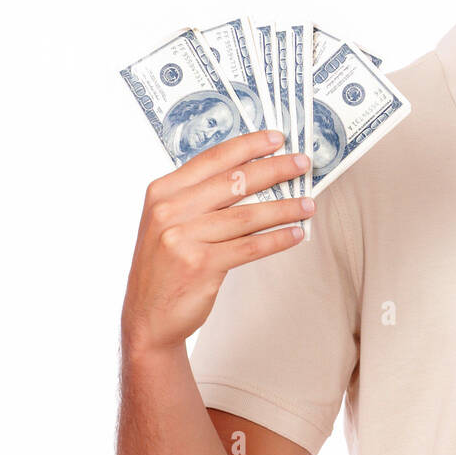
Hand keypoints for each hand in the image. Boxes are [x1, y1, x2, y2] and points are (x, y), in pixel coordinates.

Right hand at [121, 129, 315, 355]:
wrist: (147, 316)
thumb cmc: (165, 265)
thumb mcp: (168, 221)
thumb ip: (198, 196)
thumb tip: (249, 172)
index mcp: (162, 191)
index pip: (213, 158)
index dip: (249, 146)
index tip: (277, 138)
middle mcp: (170, 210)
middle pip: (235, 181)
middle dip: (276, 169)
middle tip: (303, 164)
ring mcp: (184, 238)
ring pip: (248, 215)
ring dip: (285, 208)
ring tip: (308, 204)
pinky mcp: (201, 265)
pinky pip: (250, 246)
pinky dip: (277, 239)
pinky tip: (296, 234)